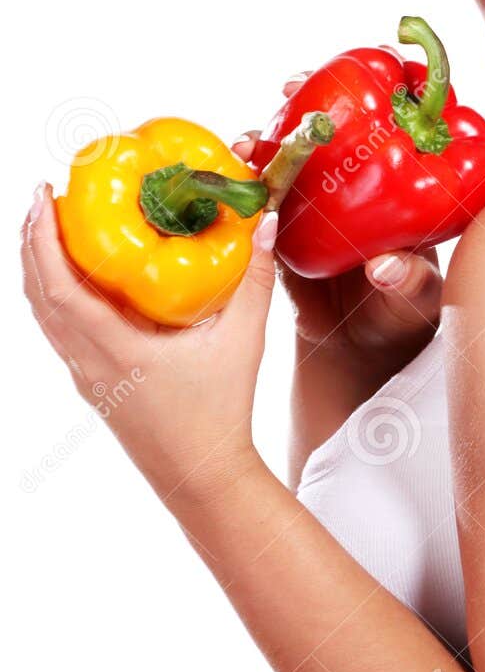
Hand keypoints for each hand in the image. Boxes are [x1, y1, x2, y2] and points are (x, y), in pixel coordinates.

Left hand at [20, 181, 275, 502]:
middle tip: (42, 197)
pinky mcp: (93, 384)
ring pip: (43, 315)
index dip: (43, 238)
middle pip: (38, 295)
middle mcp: (88, 363)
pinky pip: (59, 332)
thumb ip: (255, 280)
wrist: (203, 476)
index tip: (42, 195)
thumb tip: (265, 224)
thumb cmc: (221, 412)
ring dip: (39, 268)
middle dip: (33, 241)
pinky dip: (54, 296)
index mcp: (114, 349)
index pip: (59, 286)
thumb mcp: (243, 340)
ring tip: (49, 228)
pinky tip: (74, 278)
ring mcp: (86, 376)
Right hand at [232, 70, 442, 369]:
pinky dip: (246, 180)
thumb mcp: (417, 299)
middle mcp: (354, 184)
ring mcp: (316, 202)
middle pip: (332, 124)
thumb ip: (408, 282)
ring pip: (292, 154)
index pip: (393, 123)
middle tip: (294, 87)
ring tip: (250, 138)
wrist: (360, 350)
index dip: (381, 87)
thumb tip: (384, 268)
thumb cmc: (403, 317)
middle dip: (309, 96)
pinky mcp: (283, 227)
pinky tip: (232, 170)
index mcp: (398, 186)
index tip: (367, 66)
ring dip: (268, 134)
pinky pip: (262, 196)